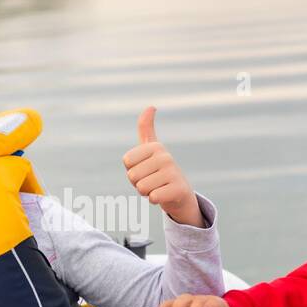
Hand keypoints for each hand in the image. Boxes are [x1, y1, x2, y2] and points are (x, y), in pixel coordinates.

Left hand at [123, 106, 203, 226]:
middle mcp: (165, 156)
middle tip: (153, 181)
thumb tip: (151, 106)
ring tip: (158, 187)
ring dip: (147, 192)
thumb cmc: (159, 171)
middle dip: (138, 183)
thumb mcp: (151, 149)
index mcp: (155, 146)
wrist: (180, 194)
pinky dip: (155, 200)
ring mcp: (173, 172)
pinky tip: (165, 195)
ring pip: (141, 187)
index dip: (132, 170)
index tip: (145, 170)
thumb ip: (146, 128)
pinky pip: (153, 197)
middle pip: (132, 176)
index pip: (127, 162)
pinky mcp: (178, 188)